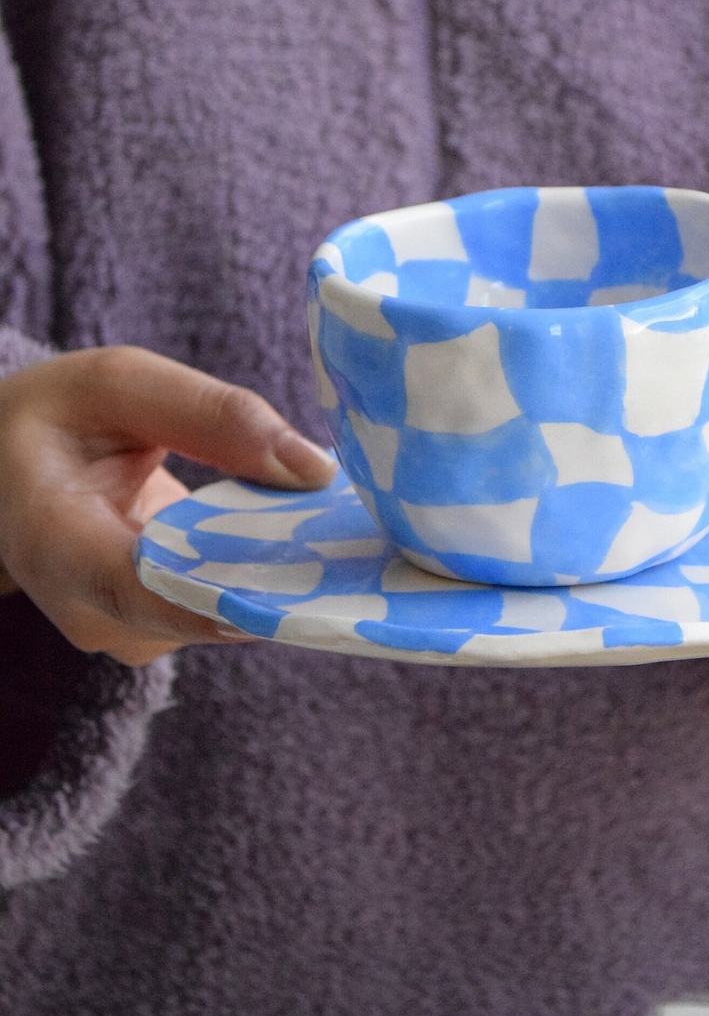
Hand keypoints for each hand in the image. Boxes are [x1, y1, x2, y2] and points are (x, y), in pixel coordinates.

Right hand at [0, 347, 336, 666]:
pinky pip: (223, 610)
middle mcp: (86, 608)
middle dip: (285, 580)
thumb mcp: (121, 384)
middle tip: (367, 543)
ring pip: (222, 618)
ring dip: (281, 577)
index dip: (236, 591)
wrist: (5, 470)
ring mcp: (122, 630)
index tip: (317, 579)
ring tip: (342, 531)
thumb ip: (216, 416)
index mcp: (54, 541)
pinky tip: (304, 538)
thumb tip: (316, 468)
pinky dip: (264, 575)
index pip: (147, 589)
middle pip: (201, 613)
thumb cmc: (56, 417)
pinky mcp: (155, 631)